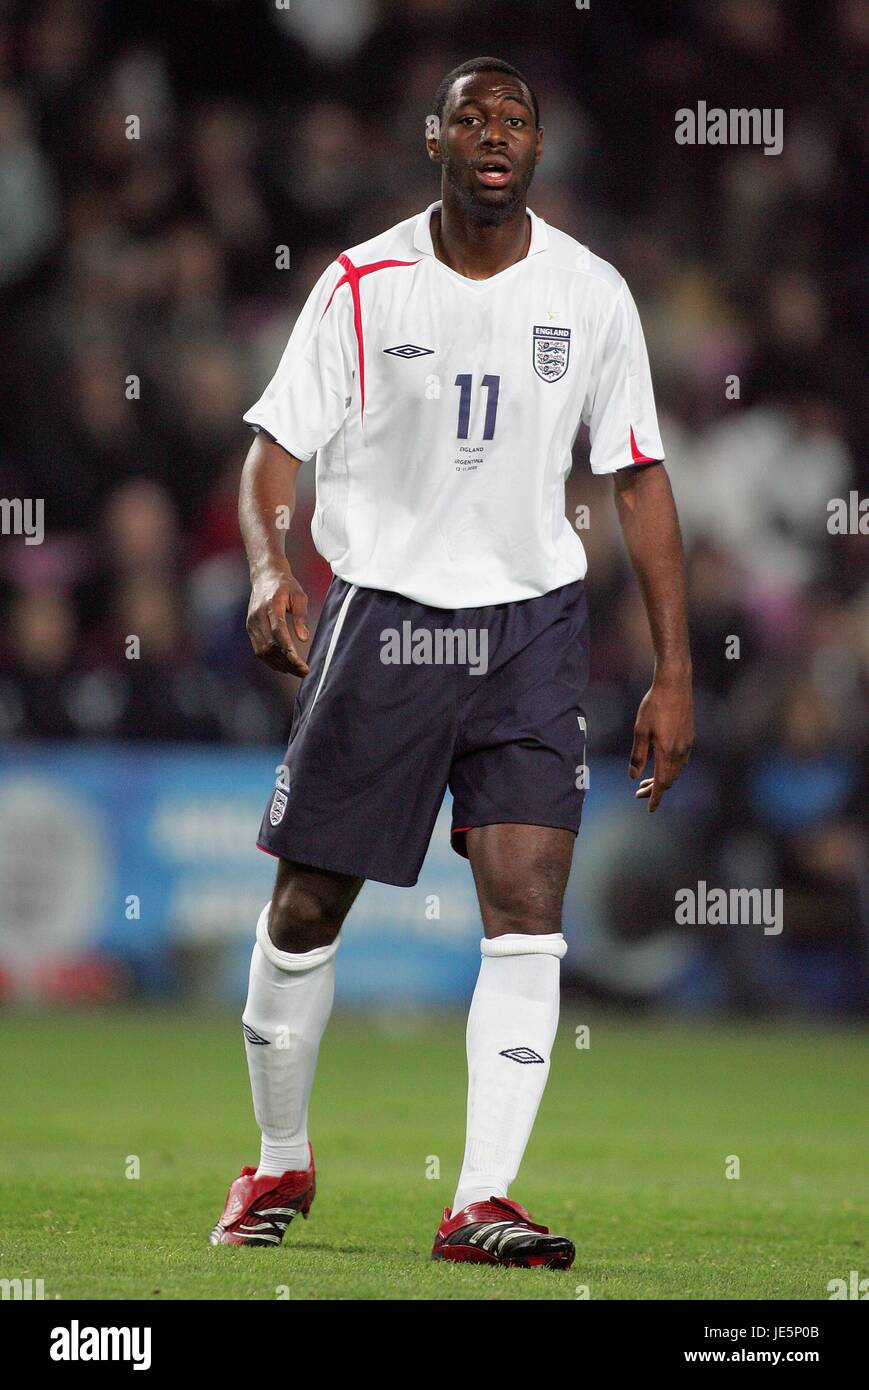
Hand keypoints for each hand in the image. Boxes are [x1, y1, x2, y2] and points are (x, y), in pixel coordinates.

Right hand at [246, 566, 309, 675]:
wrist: (264, 575)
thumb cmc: (286, 585)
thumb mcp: (299, 596)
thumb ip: (302, 616)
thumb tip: (304, 638)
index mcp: (271, 605)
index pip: (278, 632)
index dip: (288, 650)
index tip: (300, 663)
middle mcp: (258, 616)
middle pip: (270, 646)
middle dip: (287, 662)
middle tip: (303, 671)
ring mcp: (251, 623)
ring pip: (263, 651)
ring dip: (279, 664)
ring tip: (296, 671)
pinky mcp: (250, 628)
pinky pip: (258, 650)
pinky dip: (270, 660)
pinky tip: (283, 665)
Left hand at [629, 669, 693, 811]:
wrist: (675, 684)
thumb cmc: (654, 704)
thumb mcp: (640, 730)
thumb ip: (638, 755)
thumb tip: (633, 776)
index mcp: (667, 752)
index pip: (661, 783)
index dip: (655, 797)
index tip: (649, 808)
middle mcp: (681, 751)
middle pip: (670, 779)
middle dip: (655, 790)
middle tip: (638, 794)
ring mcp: (688, 744)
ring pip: (677, 771)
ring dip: (663, 779)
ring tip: (647, 782)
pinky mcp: (690, 736)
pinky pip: (682, 760)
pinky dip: (671, 768)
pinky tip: (662, 764)